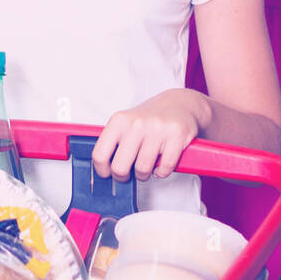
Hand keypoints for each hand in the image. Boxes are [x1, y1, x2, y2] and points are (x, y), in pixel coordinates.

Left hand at [92, 89, 207, 181]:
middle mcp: (137, 123)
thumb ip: (114, 142)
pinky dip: (162, 172)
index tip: (107, 173)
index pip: (100, 154)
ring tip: (146, 166)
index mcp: (120, 120)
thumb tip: (104, 168)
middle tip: (128, 174)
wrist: (180, 103)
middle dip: (123, 176)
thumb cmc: (150, 118)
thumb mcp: (127, 122)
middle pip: (120, 167)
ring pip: (143, 169)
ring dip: (144, 174)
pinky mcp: (176, 135)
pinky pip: (164, 168)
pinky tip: (161, 163)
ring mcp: (157, 129)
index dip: (102, 170)